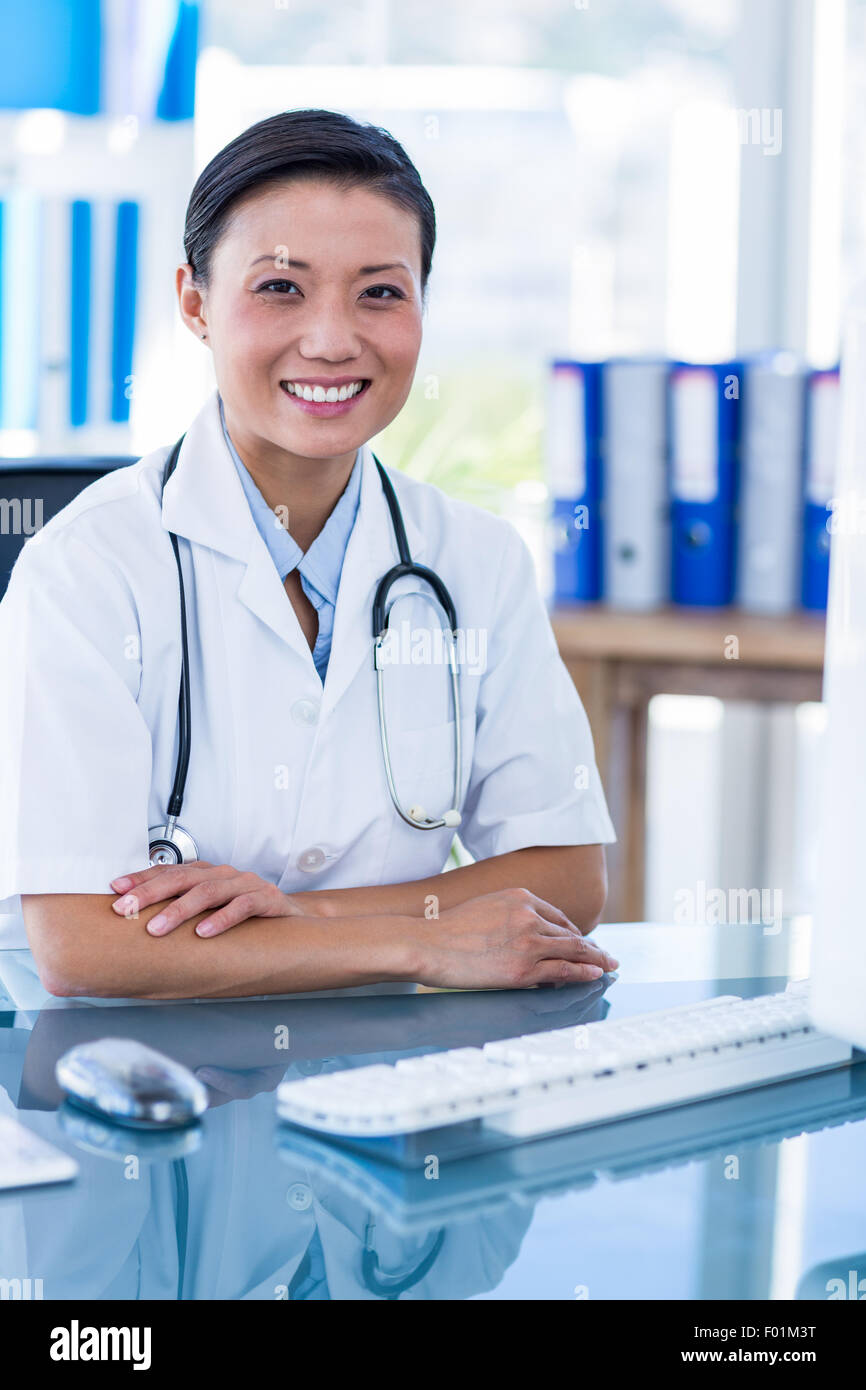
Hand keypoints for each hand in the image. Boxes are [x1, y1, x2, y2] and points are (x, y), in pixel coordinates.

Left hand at [109, 861, 315, 937]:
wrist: (291, 916)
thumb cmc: (245, 914)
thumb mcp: (210, 910)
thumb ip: (181, 910)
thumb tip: (139, 924)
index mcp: (206, 873)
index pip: (167, 871)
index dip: (140, 879)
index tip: (115, 889)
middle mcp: (223, 874)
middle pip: (181, 878)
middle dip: (149, 893)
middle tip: (125, 909)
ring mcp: (245, 885)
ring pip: (207, 891)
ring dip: (178, 910)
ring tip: (156, 928)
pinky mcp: (266, 899)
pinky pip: (242, 907)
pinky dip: (221, 919)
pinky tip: (204, 932)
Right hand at [417, 886, 618, 990]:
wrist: (428, 944)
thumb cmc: (449, 930)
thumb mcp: (486, 906)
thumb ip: (512, 915)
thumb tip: (530, 933)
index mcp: (520, 897)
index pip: (557, 916)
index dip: (573, 932)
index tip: (583, 941)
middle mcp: (529, 917)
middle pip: (570, 933)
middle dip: (591, 946)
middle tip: (607, 955)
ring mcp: (528, 943)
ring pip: (573, 951)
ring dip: (595, 960)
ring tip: (607, 966)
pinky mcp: (523, 970)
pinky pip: (563, 970)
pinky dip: (583, 972)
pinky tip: (594, 974)